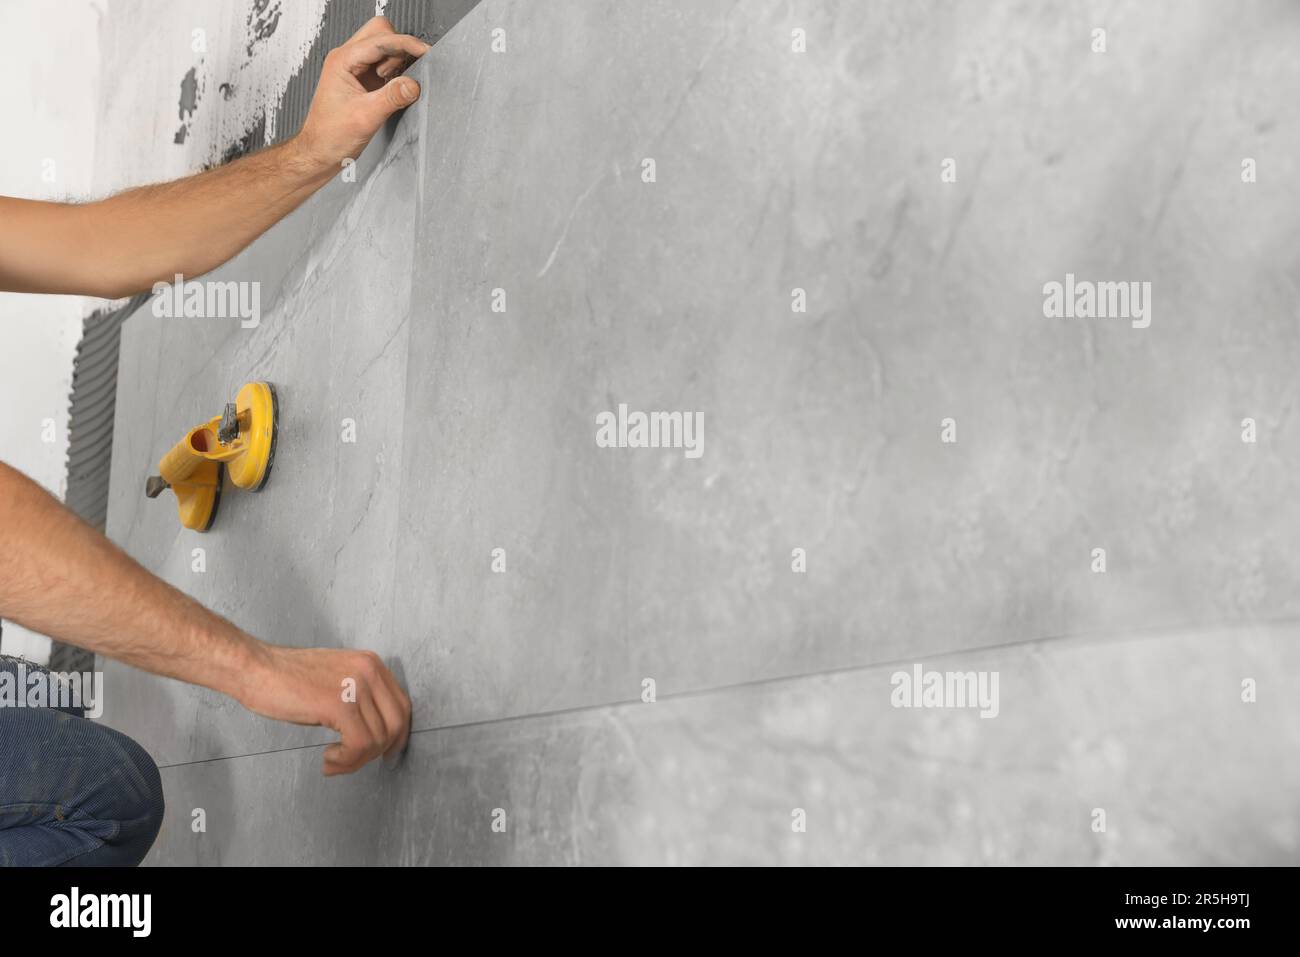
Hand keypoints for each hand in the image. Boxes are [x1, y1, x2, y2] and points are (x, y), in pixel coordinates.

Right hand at [239, 644, 412, 775]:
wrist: (254, 668)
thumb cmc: (286, 679)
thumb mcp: (336, 679)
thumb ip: (360, 698)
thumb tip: (377, 731)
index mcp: (370, 664)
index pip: (401, 706)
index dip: (397, 736)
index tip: (386, 754)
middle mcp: (369, 670)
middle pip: (396, 724)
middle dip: (378, 751)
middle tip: (352, 761)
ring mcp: (356, 686)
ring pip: (377, 739)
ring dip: (355, 760)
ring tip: (333, 760)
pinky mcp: (339, 704)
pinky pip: (359, 744)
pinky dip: (346, 760)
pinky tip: (328, 758)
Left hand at [293, 16, 429, 173]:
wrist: (319, 152)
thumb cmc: (330, 136)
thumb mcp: (365, 118)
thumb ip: (391, 98)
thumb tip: (414, 84)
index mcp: (342, 60)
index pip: (379, 39)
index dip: (405, 43)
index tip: (425, 51)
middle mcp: (347, 59)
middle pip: (381, 33)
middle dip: (400, 47)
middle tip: (409, 70)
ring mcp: (356, 69)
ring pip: (385, 47)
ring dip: (398, 62)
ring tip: (396, 87)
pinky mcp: (364, 81)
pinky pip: (386, 65)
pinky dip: (397, 73)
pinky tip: (396, 90)